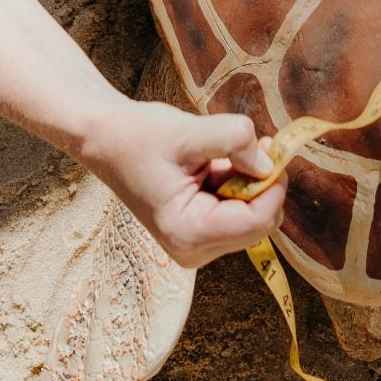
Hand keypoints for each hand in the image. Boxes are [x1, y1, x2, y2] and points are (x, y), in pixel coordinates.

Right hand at [76, 99, 284, 266]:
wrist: (108, 140)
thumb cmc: (140, 136)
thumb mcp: (188, 131)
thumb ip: (233, 140)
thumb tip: (269, 164)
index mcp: (188, 233)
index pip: (258, 221)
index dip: (273, 184)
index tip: (268, 146)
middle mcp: (193, 250)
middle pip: (259, 223)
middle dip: (259, 182)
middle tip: (246, 145)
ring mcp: (196, 246)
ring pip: (252, 217)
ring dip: (246, 182)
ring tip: (216, 155)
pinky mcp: (198, 235)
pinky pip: (238, 214)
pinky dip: (235, 186)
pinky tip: (213, 165)